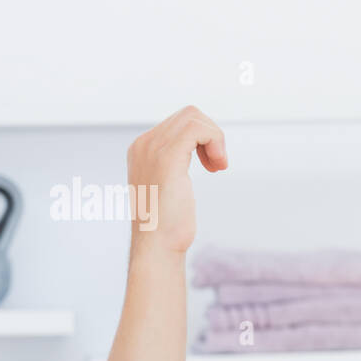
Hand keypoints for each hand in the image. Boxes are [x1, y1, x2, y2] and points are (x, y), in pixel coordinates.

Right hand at [126, 105, 227, 253]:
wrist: (156, 245)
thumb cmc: (167, 225)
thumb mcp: (170, 186)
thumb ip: (175, 165)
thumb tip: (198, 152)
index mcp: (142, 148)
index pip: (179, 122)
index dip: (203, 139)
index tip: (212, 164)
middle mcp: (144, 144)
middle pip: (189, 115)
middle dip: (212, 136)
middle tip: (217, 165)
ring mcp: (153, 149)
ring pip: (195, 118)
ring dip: (216, 139)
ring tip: (218, 165)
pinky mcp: (168, 158)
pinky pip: (198, 129)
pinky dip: (216, 142)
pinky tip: (218, 166)